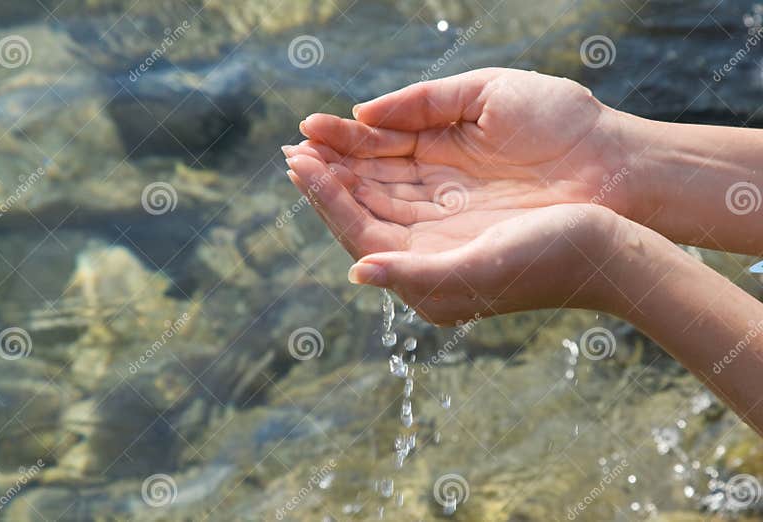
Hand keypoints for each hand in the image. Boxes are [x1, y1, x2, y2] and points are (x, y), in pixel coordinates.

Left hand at [281, 150, 621, 326]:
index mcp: (426, 282)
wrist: (607, 252)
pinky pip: (407, 197)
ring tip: (321, 145)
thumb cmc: (552, 259)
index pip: (358, 235)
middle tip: (295, 147)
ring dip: (351, 175)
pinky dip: (383, 173)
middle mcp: (427, 267)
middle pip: (363, 220)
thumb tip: (357, 270)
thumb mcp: (482, 267)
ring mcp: (442, 245)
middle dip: (329, 183)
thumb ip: (417, 275)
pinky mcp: (459, 227)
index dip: (326, 198)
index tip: (298, 161)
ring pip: (382, 205)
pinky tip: (369, 155)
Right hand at [297, 68, 632, 218]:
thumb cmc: (560, 123)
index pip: (378, 153)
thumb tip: (363, 113)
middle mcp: (438, 195)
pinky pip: (407, 251)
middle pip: (371, 187)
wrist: (614, 169)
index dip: (342, 145)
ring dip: (340, 200)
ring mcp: (448, 226)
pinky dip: (375, 241)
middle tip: (292, 158)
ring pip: (380, 215)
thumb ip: (424, 101)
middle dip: (330, 174)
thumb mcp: (488, 93)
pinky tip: (345, 224)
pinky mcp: (461, 256)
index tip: (306, 134)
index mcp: (442, 154)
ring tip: (304, 176)